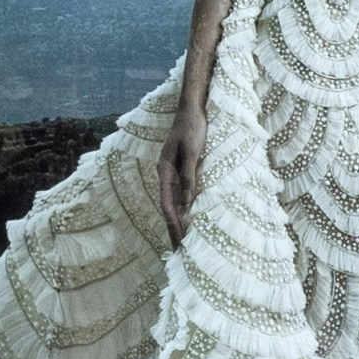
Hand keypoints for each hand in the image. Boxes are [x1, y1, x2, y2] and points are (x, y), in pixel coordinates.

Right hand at [158, 106, 204, 239]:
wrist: (192, 108)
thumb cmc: (193, 127)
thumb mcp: (193, 150)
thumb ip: (189, 175)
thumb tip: (187, 201)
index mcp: (164, 169)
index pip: (167, 202)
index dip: (172, 222)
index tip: (178, 238)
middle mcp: (165, 173)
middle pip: (167, 206)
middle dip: (172, 228)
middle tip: (177, 250)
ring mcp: (172, 172)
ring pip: (172, 202)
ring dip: (176, 221)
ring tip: (180, 241)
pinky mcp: (181, 170)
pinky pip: (179, 195)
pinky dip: (182, 209)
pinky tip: (187, 219)